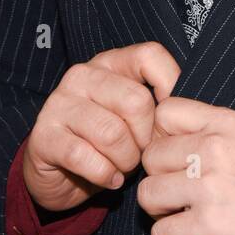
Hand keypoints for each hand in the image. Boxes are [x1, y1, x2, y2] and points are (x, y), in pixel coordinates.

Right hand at [23, 42, 181, 212]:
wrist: (61, 175)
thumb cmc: (109, 142)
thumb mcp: (137, 118)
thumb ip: (160, 104)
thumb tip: (190, 106)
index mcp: (111, 63)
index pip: (149, 56)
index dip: (170, 86)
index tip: (170, 119)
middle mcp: (83, 75)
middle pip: (136, 101)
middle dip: (147, 138)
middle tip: (142, 154)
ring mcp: (59, 103)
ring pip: (113, 133)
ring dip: (126, 161)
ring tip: (124, 167)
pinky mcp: (44, 136)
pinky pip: (87, 158)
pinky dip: (105, 175)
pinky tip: (108, 178)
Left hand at [137, 99, 234, 234]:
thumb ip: (217, 133)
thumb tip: (179, 137)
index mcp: (225, 123)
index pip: (166, 112)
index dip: (161, 135)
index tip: (173, 156)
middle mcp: (213, 150)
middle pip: (150, 156)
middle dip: (159, 177)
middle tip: (176, 194)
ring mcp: (208, 188)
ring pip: (147, 194)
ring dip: (159, 211)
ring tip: (178, 216)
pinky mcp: (207, 225)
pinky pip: (160, 234)